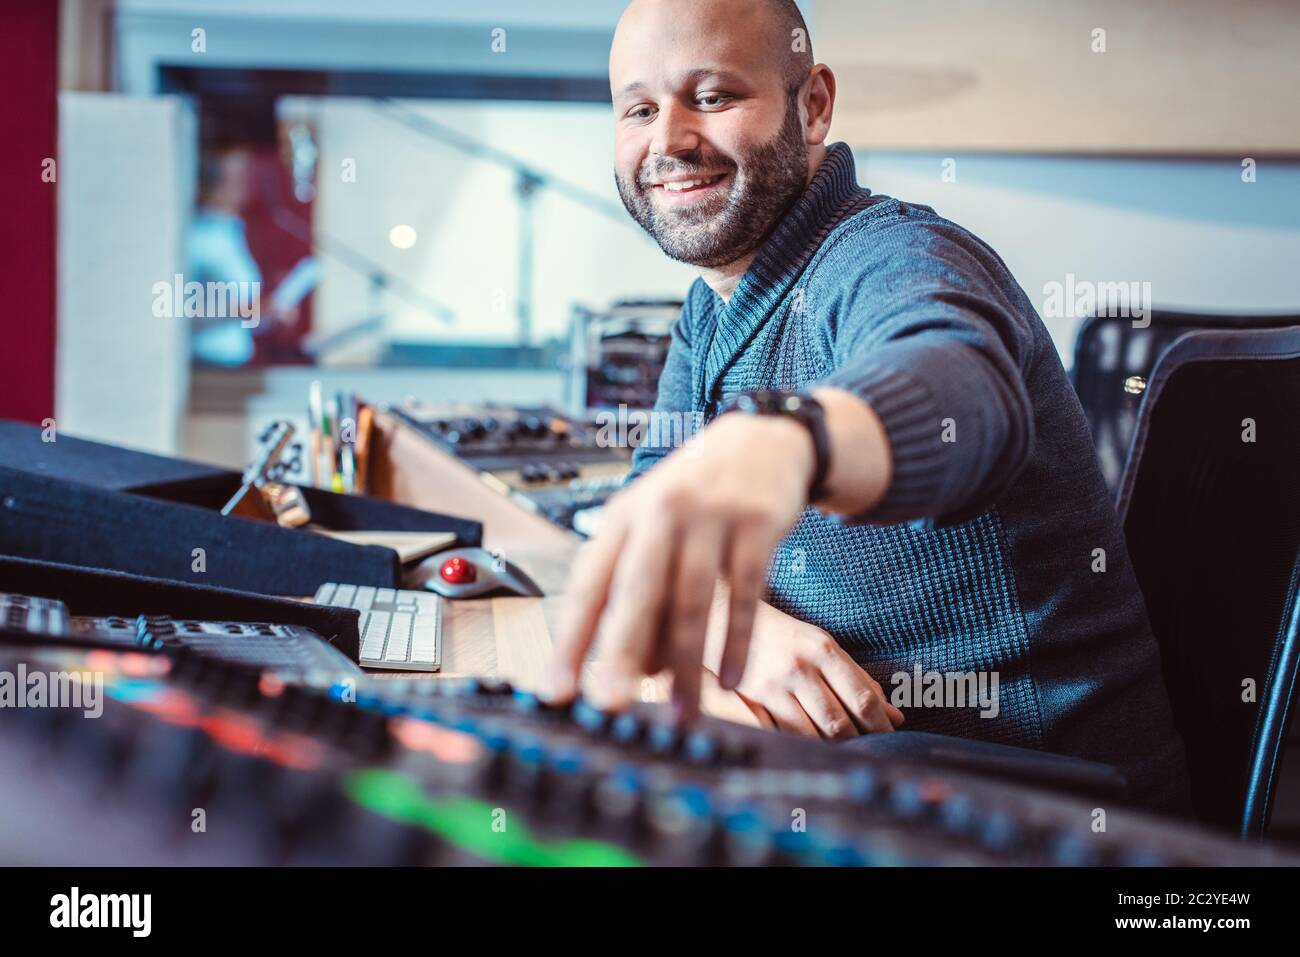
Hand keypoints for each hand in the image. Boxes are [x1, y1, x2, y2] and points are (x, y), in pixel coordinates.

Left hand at [550, 411, 815, 719]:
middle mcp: (660, 513)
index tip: (555, 690)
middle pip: (636, 591)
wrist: (763, 440)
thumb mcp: (655, 529)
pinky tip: (730, 679)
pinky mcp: (757, 525)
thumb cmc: (697, 499)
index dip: (570, 641)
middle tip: (609, 702)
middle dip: (621, 651)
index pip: (588, 586)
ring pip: (692, 601)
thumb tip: (636, 671)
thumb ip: (642, 594)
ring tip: (683, 711)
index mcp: (621, 518)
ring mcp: (710, 516)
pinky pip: (744, 595)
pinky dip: (736, 642)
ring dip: (687, 664)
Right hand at [707, 597, 903, 738]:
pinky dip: (797, 746)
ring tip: (838, 752)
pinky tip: (805, 748)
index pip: (863, 697)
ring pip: (810, 734)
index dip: (881, 725)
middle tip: (867, 752)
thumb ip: (858, 678)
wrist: (726, 616)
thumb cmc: (782, 635)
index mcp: (823, 649)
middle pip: (838, 722)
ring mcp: (772, 685)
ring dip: (827, 749)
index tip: (891, 739)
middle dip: (857, 743)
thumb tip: (895, 717)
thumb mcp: (822, 646)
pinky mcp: (750, 699)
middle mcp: (798, 667)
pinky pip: (780, 735)